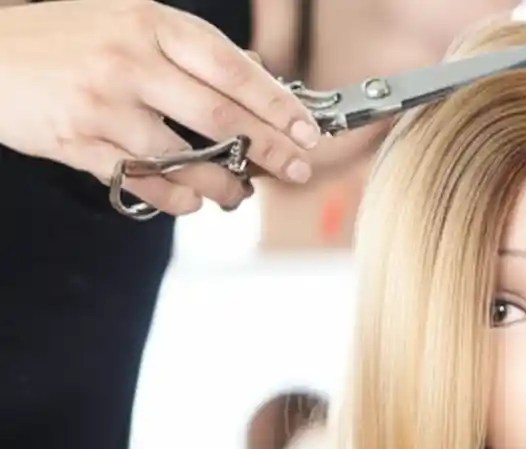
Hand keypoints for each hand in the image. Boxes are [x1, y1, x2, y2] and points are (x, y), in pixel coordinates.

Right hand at [0, 0, 321, 215]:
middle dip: (268, 149)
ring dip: (223, 184)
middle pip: (219, 116)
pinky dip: (177, 198)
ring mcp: (101, 105)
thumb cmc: (69, 39)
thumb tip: (260, 79)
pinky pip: (144, 181)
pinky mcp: (76, 142)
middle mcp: (127, 61)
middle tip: (296, 169)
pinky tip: (193, 201)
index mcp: (149, 24)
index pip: (230, 69)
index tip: (307, 130)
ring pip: (184, 159)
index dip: (276, 104)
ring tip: (239, 191)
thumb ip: (188, 51)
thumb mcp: (128, 22)